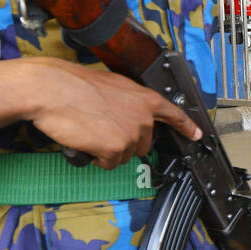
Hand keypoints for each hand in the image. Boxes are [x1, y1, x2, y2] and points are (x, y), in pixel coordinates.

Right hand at [26, 58, 200, 168]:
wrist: (53, 90)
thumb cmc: (76, 85)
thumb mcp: (114, 85)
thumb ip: (131, 101)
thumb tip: (133, 113)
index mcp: (145, 98)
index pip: (174, 115)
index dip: (187, 127)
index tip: (197, 135)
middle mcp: (144, 117)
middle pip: (144, 143)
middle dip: (125, 141)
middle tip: (103, 128)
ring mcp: (131, 134)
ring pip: (125, 155)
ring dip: (109, 150)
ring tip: (92, 130)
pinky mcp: (115, 149)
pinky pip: (109, 163)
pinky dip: (97, 158)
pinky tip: (87, 141)